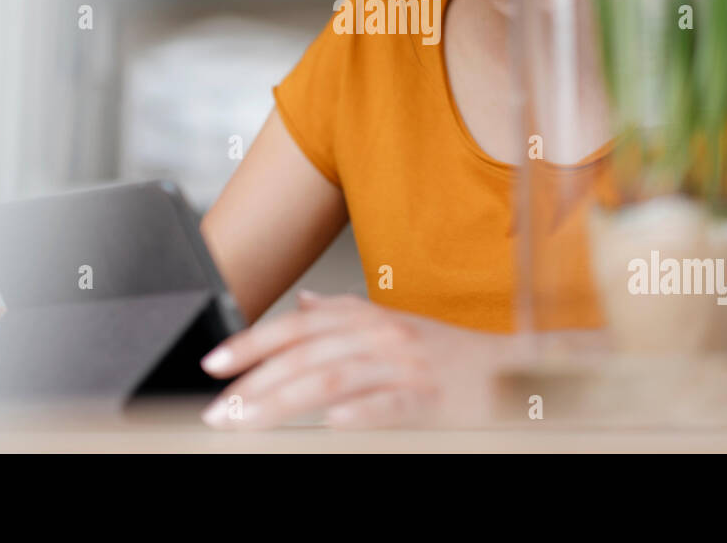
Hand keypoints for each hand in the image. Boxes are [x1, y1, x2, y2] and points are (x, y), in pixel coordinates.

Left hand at [198, 290, 502, 429]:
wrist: (514, 368)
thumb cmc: (447, 354)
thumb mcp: (393, 324)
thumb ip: (346, 314)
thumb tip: (304, 302)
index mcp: (368, 317)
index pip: (297, 325)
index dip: (252, 341)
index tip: (213, 362)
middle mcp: (382, 334)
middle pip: (305, 354)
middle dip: (255, 382)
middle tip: (220, 409)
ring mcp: (406, 364)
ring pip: (333, 379)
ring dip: (283, 401)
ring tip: (248, 421)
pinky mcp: (432, 397)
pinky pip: (390, 403)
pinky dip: (360, 413)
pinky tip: (331, 425)